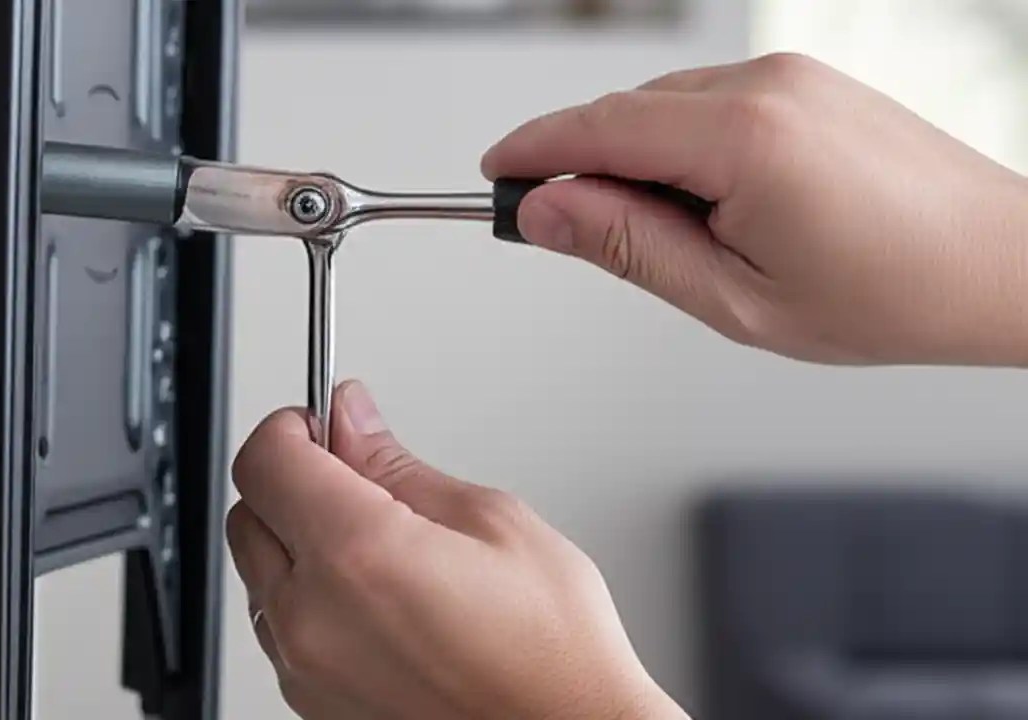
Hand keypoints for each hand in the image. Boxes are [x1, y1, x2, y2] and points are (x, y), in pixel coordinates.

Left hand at [228, 381, 685, 719]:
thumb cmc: (553, 653)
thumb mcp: (490, 521)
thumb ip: (397, 465)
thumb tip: (351, 420)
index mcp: (355, 556)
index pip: (264, 461)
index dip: (293, 428)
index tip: (324, 424)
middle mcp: (311, 618)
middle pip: (248, 515)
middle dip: (292, 481)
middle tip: (359, 477)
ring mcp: (305, 670)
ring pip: (260, 573)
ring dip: (299, 543)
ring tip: (383, 547)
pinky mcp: (312, 705)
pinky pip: (281, 629)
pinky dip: (310, 598)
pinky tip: (378, 597)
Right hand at [482, 53, 1027, 366]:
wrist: (997, 263)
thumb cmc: (890, 293)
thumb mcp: (735, 299)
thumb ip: (629, 246)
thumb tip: (548, 212)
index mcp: (743, 140)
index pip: (596, 128)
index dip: (532, 151)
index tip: (493, 177)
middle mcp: (765, 88)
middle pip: (623, 112)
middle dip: (580, 165)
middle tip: (565, 233)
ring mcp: (789, 76)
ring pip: (662, 106)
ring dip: (632, 160)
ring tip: (664, 239)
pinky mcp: (804, 82)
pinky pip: (707, 102)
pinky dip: (677, 145)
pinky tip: (700, 203)